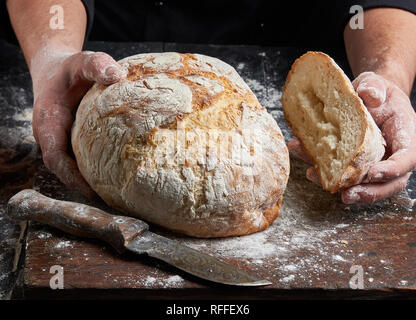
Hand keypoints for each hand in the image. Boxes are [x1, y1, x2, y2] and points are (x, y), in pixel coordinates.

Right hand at [31, 50, 125, 196]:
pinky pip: (77, 158)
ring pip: (70, 166)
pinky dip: (91, 168)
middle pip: (63, 168)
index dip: (71, 176)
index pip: (55, 157)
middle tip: (111, 198)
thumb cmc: (68, 68)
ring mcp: (59, 140)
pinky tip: (113, 173)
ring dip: (88, 180)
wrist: (54, 69)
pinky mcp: (68, 140)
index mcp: (49, 122)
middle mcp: (51, 135)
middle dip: (83, 185)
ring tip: (115, 194)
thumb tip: (119, 76)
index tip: (91, 190)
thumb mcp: (82, 61)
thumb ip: (97, 65)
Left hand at [287, 71, 415, 203]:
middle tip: (347, 195)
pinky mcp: (358, 165)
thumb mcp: (374, 83)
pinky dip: (328, 176)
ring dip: (348, 191)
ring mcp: (377, 162)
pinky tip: (310, 170)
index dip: (391, 169)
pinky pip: (347, 175)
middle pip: (390, 182)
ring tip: (327, 187)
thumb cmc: (374, 91)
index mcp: (405, 133)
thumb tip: (369, 95)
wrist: (365, 97)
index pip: (407, 158)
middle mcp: (393, 153)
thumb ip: (374, 87)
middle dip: (369, 192)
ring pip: (369, 185)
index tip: (372, 174)